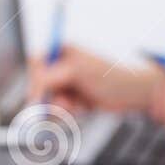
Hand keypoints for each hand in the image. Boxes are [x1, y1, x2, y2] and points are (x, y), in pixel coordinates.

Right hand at [28, 44, 161, 113]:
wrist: (133, 93)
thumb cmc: (108, 75)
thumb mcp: (76, 72)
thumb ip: (50, 78)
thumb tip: (31, 92)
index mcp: (61, 51)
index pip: (36, 64)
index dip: (35, 81)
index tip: (39, 97)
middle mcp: (61, 67)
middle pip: (39, 85)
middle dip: (49, 98)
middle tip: (63, 106)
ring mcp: (67, 84)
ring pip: (49, 100)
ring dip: (60, 107)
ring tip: (78, 106)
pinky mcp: (74, 100)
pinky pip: (60, 111)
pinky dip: (70, 113)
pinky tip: (85, 108)